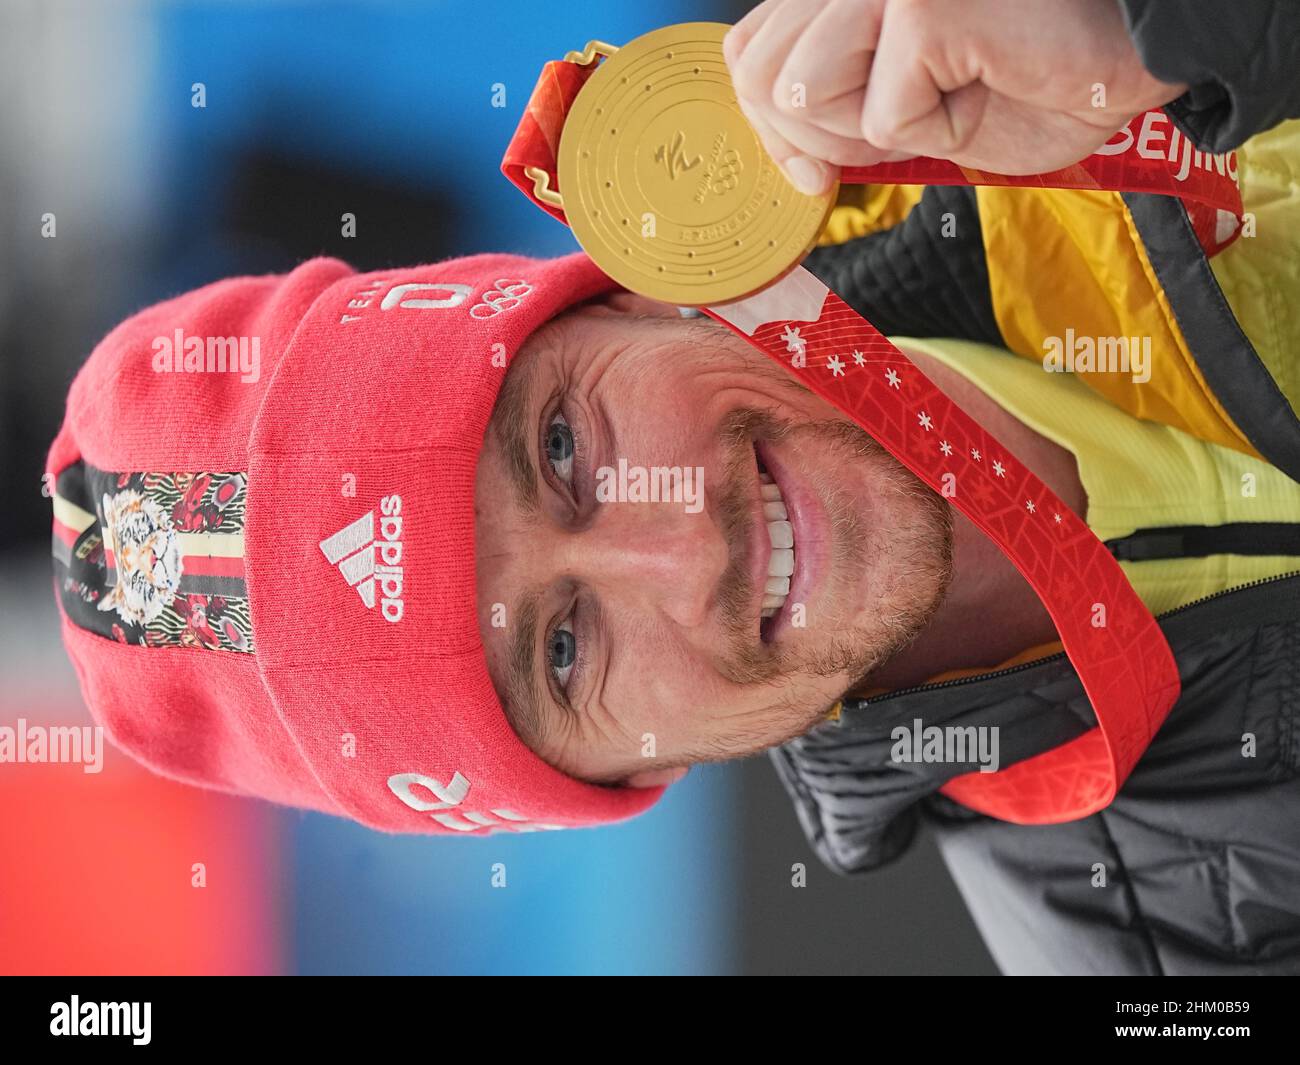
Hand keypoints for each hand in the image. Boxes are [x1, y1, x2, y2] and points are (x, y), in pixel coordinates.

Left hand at [723, 0, 1186, 193]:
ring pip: (800, 93)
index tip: (813, 170)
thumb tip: (789, 158)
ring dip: (865, 133)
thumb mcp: (910, 107)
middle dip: (813, 139)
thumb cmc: (1034, 78)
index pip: (750, 52)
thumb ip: (836, 110)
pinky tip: (980, 90)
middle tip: (893, 135)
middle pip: (760, 77)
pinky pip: (880, 117)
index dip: (769, 125)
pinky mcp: (921, 8)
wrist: (1130, 56)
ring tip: (936, 105)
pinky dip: (930, 132)